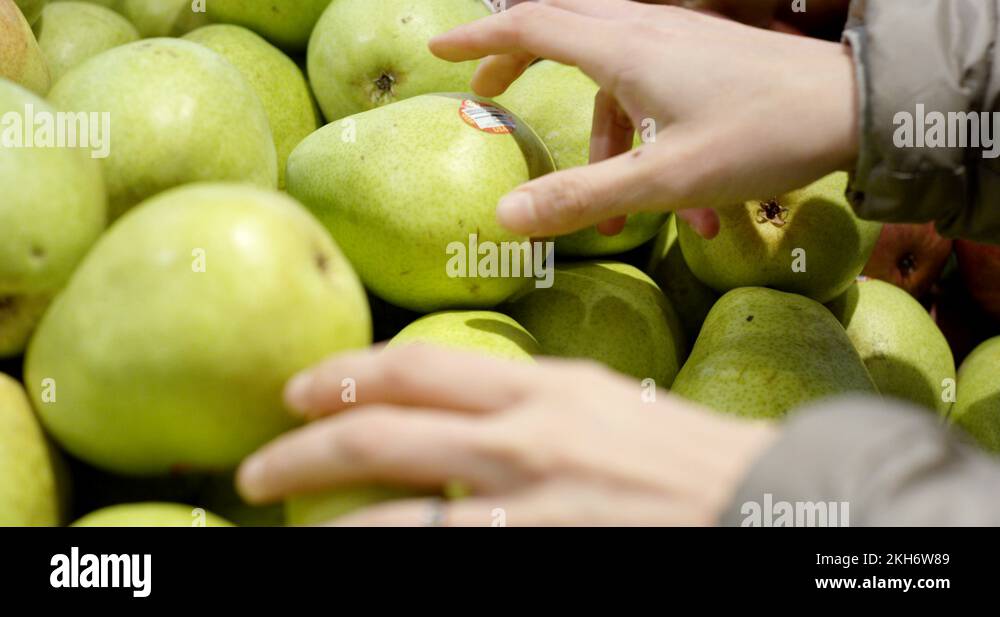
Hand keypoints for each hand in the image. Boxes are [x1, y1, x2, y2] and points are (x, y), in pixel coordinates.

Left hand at [237, 346, 777, 525]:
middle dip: (307, 445)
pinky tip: (360, 558)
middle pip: (385, 430)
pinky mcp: (544, 551)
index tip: (301, 388)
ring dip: (328, 520)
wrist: (771, 502)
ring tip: (280, 521)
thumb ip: (541, 402)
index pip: (422, 369)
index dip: (349, 375)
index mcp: (544, 387)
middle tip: (259, 463)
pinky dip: (391, 556)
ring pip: (395, 513)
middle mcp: (525, 436)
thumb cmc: (693, 457)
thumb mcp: (609, 405)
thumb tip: (478, 411)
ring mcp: (531, 500)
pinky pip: (446, 557)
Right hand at [430, 0, 858, 238]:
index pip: (531, 25)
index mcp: (624, 48)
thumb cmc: (760, 137)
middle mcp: (647, 30)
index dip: (478, 37)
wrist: (855, 109)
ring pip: (614, 75)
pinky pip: (657, 92)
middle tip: (489, 97)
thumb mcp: (664, 179)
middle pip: (562, 31)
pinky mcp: (707, 58)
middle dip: (520, 64)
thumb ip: (581, 197)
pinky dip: (653, 141)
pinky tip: (694, 210)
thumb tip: (505, 217)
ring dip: (605, 138)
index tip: (438, 49)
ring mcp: (680, 40)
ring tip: (621, 210)